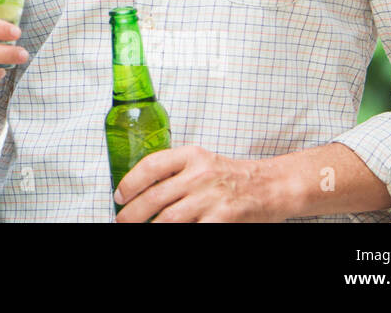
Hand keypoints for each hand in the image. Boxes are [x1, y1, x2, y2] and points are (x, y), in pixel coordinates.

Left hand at [114, 145, 290, 222]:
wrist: (272, 186)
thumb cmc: (232, 176)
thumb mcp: (202, 162)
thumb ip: (176, 170)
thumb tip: (140, 189)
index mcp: (191, 156)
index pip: (151, 167)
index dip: (130, 183)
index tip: (119, 196)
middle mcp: (200, 174)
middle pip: (155, 197)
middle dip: (132, 214)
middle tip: (122, 221)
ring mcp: (211, 198)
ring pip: (169, 219)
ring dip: (150, 227)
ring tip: (140, 230)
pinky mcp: (223, 218)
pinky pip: (192, 230)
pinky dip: (177, 233)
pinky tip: (168, 234)